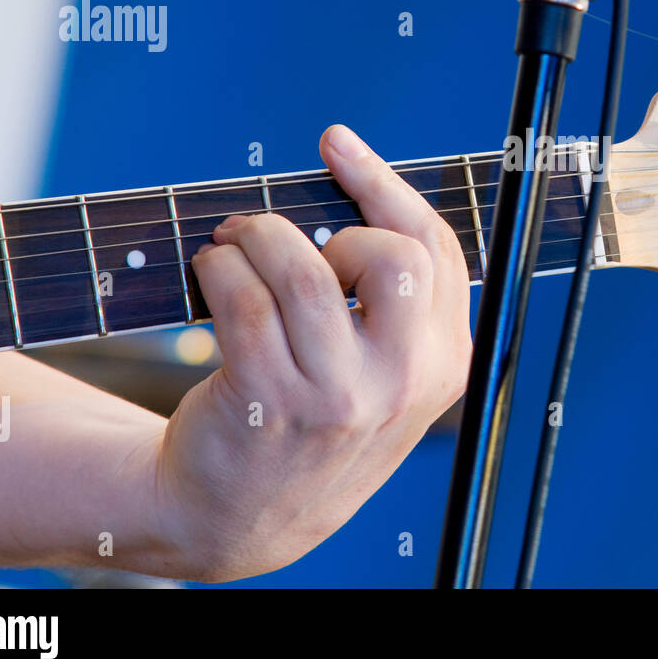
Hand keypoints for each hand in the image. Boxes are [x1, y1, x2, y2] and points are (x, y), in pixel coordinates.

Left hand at [154, 125, 471, 580]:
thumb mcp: (383, 374)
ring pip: (305, 271)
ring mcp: (338, 397)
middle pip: (392, 256)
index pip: (435, 251)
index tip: (337, 143)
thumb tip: (356, 186)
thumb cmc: (311, 419)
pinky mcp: (269, 403)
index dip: (384, 184)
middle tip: (294, 242)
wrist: (242, 515)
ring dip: (258, 236)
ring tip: (233, 242)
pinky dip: (220, 267)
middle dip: (333, 225)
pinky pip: (245, 300)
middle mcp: (402, 382)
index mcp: (445, 364)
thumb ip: (395, 303)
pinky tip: (212, 271)